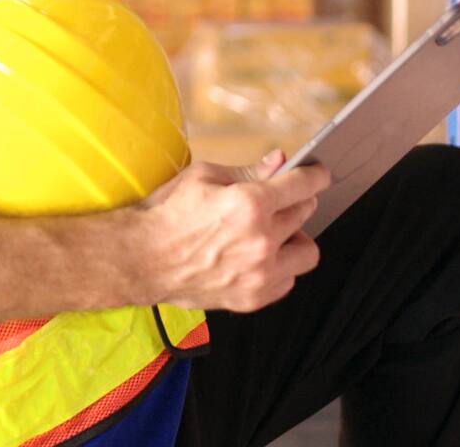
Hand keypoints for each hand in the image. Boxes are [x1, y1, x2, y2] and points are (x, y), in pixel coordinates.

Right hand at [134, 153, 327, 312]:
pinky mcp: (253, 297)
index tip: (318, 173)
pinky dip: (281, 267)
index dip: (315, 175)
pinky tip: (260, 257)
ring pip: (307, 251)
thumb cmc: (167, 214)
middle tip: (276, 200)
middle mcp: (261, 241)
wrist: (141, 258)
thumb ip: (248, 171)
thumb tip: (279, 161)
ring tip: (273, 232)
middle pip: (305, 213)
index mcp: (250, 204)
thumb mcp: (204, 176)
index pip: (303, 185)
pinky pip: (289, 280)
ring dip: (295, 237)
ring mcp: (260, 274)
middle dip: (295, 201)